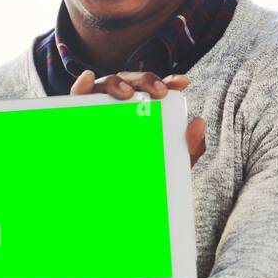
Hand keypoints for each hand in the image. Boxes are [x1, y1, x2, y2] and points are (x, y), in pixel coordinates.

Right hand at [70, 70, 206, 166]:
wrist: (117, 198)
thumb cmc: (148, 173)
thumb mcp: (174, 164)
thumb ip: (191, 148)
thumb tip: (199, 123)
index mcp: (147, 107)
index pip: (158, 88)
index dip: (170, 81)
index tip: (183, 83)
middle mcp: (125, 101)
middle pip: (134, 81)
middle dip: (147, 80)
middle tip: (160, 93)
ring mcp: (102, 106)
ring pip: (107, 84)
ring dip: (116, 82)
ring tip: (127, 94)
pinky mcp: (80, 114)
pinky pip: (78, 97)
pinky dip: (80, 85)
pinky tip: (87, 80)